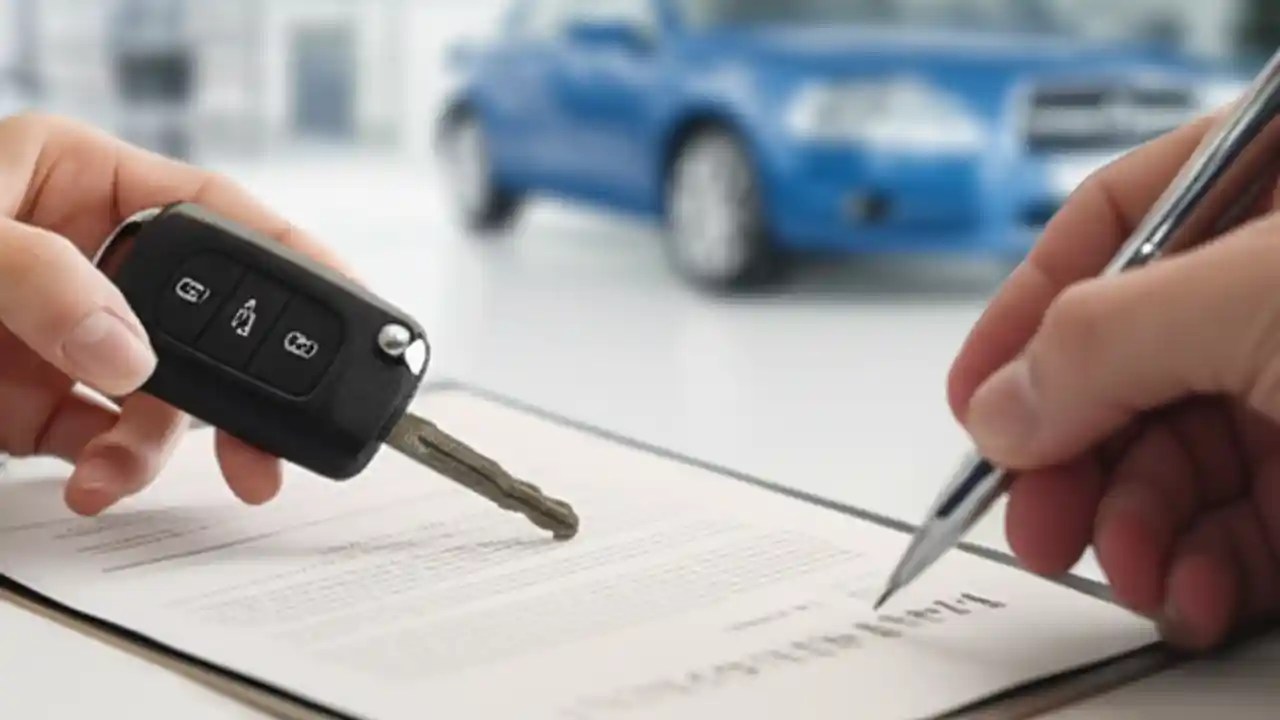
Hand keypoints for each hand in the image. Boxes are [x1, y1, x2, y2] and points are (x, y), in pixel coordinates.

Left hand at [0, 113, 348, 515]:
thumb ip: (45, 278)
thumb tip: (133, 353)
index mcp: (84, 182)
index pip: (219, 215)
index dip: (297, 261)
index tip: (352, 313)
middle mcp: (93, 257)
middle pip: (211, 318)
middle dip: (240, 383)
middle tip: (270, 441)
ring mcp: (70, 333)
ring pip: (167, 391)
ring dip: (162, 441)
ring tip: (118, 472)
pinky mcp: (41, 400)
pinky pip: (110, 436)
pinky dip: (114, 466)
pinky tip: (92, 479)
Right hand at [948, 107, 1279, 650]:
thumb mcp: (1255, 296)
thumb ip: (1102, 341)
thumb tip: (999, 407)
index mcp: (1267, 186)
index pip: (1109, 228)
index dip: (1023, 313)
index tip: (971, 401)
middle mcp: (1276, 284)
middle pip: (1126, 363)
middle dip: (1072, 456)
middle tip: (1033, 516)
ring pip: (1175, 456)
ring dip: (1133, 529)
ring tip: (1124, 570)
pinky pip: (1245, 523)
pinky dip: (1205, 570)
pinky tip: (1191, 594)